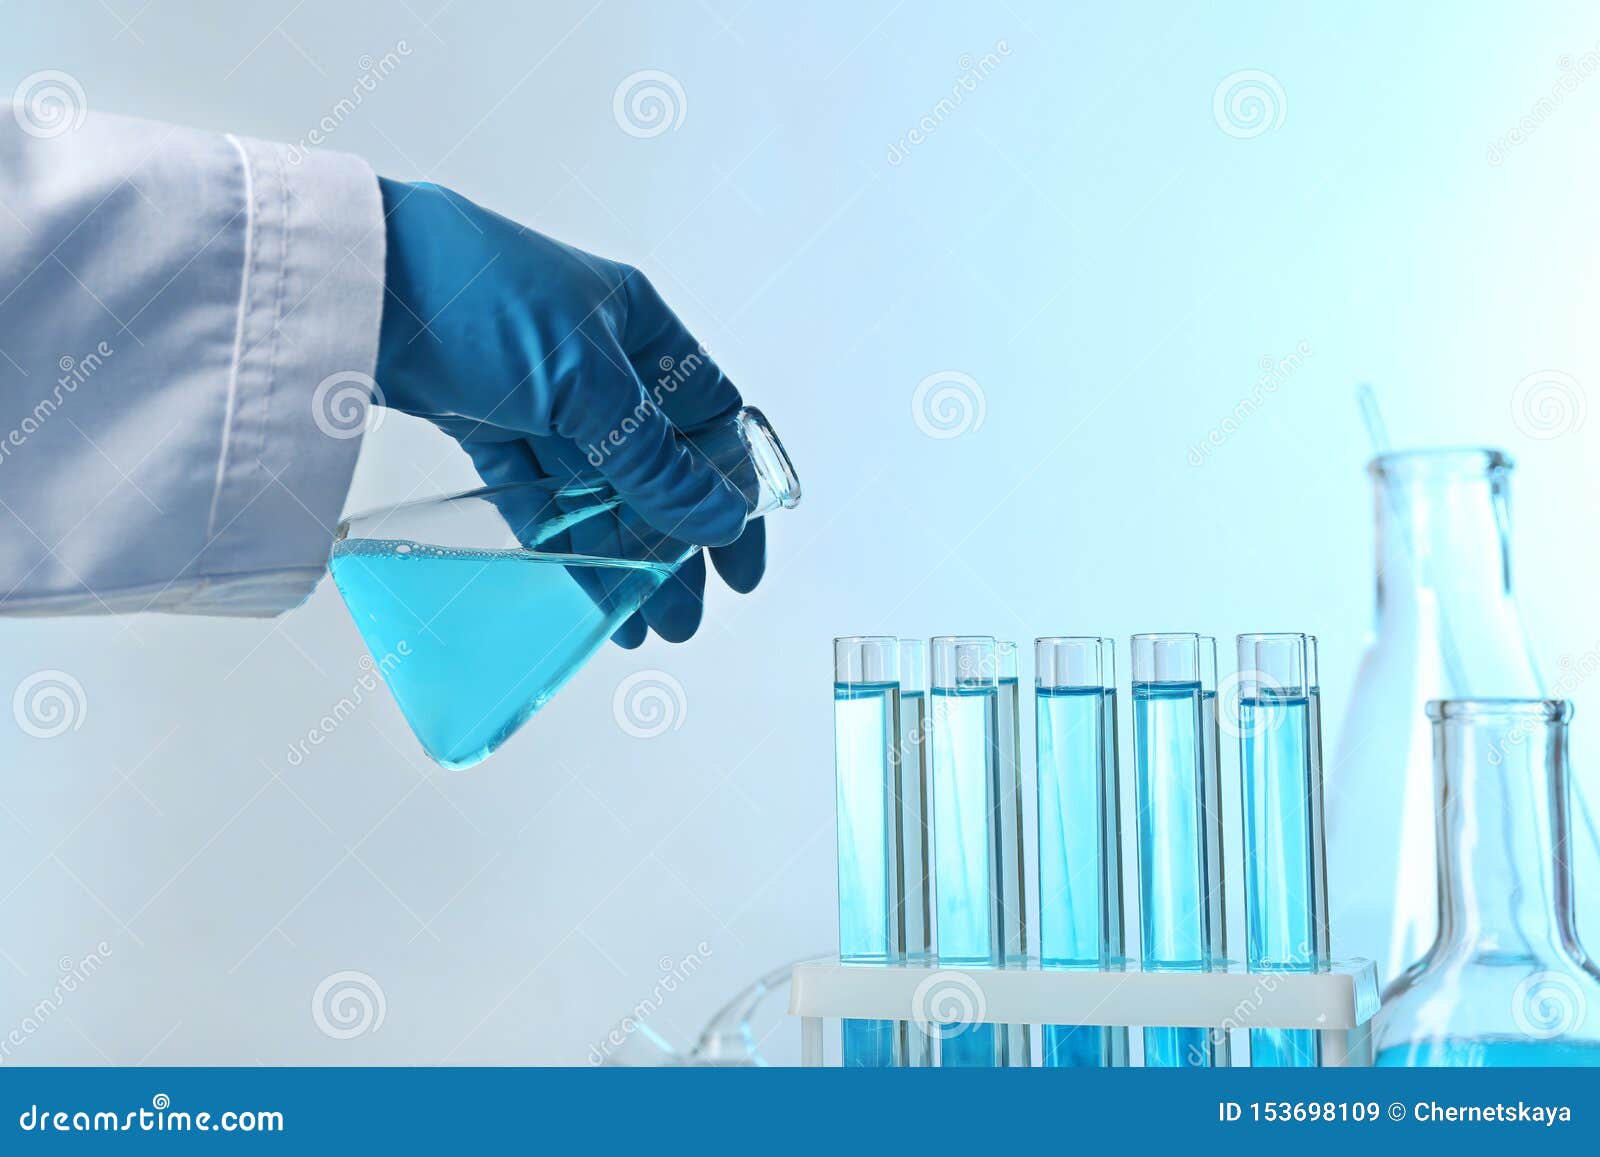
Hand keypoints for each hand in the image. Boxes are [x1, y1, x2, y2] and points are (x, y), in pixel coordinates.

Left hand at [373, 178, 764, 645]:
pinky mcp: (478, 415)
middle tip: (682, 615)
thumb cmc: (480, 298)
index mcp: (637, 326)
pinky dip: (556, 532)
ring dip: (617, 551)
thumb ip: (655, 463)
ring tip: (632, 619)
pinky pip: (533, 487)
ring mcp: (536, 388)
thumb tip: (722, 520)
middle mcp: (594, 357)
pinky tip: (574, 578)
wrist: (355, 281)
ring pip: (594, 484)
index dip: (734, 492)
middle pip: (655, 464)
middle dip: (674, 543)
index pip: (711, 418)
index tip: (737, 565)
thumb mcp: (588, 387)